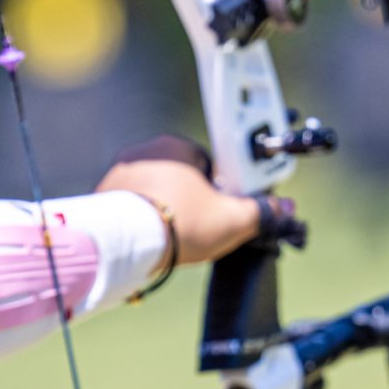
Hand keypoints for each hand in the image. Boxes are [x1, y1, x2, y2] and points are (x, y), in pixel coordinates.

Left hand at [97, 141, 289, 267]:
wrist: (125, 242)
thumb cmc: (178, 223)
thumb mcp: (232, 220)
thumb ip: (262, 213)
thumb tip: (284, 209)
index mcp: (179, 146)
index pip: (209, 164)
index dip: (218, 189)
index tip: (218, 210)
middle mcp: (147, 151)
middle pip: (180, 175)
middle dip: (190, 199)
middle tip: (197, 227)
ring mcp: (122, 170)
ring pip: (154, 188)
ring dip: (164, 206)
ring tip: (171, 235)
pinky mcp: (104, 191)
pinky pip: (130, 202)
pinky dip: (139, 216)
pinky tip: (148, 236)